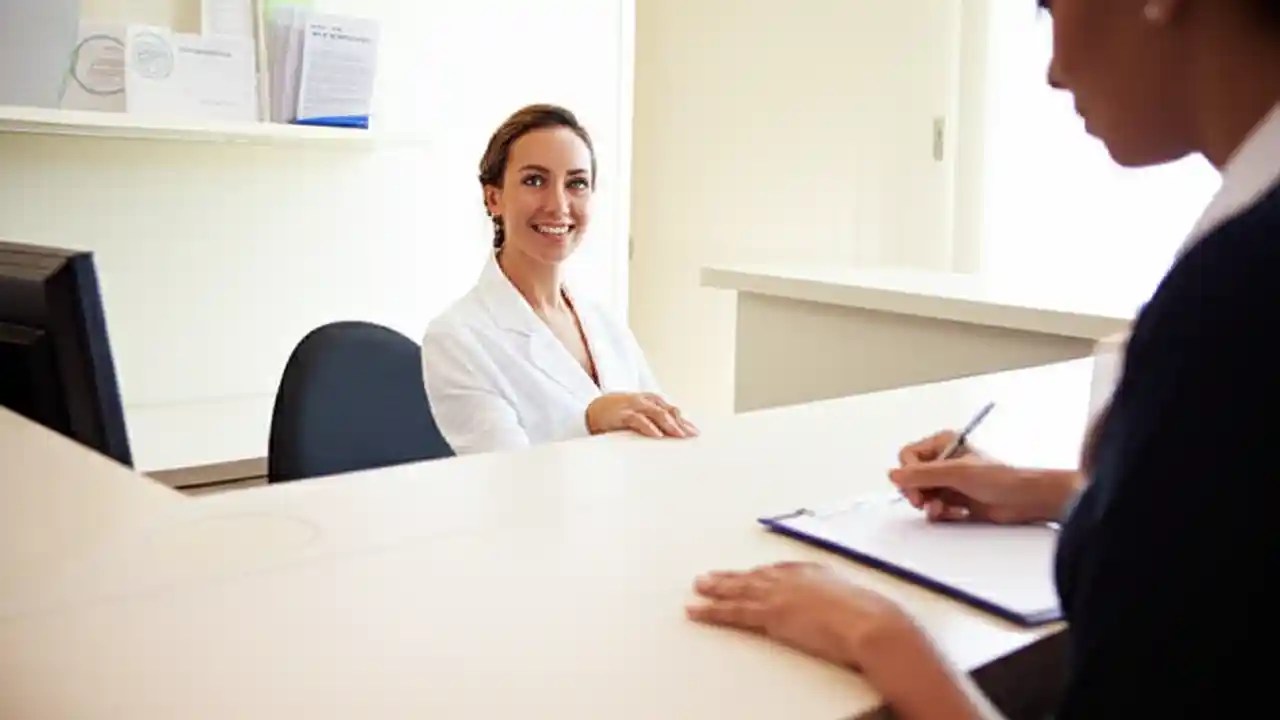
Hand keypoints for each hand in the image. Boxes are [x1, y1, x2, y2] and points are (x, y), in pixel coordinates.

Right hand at [586, 392, 698, 438]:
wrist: (591, 410)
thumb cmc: (617, 415)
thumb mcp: (638, 415)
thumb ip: (653, 422)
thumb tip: (671, 436)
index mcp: (650, 400)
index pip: (671, 410)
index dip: (684, 421)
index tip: (695, 433)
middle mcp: (644, 401)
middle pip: (668, 411)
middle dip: (681, 423)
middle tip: (692, 435)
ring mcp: (633, 406)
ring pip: (657, 413)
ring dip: (670, 424)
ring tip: (680, 435)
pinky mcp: (622, 414)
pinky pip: (638, 420)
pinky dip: (649, 427)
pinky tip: (657, 435)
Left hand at [685, 561, 921, 671]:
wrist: (870, 623)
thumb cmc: (873, 619)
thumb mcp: (859, 603)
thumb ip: (846, 603)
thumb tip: (852, 611)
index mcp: (813, 571)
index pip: (779, 570)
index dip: (760, 573)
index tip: (748, 574)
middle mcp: (792, 578)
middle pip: (753, 576)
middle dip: (731, 577)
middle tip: (709, 576)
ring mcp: (779, 594)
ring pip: (737, 590)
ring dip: (715, 589)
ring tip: (697, 587)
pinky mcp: (770, 614)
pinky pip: (732, 612)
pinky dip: (711, 611)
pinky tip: (695, 610)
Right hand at [891, 431, 1079, 523]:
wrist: (1026, 499)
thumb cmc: (1002, 477)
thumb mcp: (958, 472)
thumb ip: (923, 473)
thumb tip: (894, 475)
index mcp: (943, 444)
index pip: (908, 457)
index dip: (908, 474)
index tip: (917, 489)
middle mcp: (944, 461)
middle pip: (912, 478)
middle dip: (918, 492)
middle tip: (925, 502)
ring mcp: (950, 482)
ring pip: (922, 495)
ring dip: (930, 505)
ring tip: (944, 510)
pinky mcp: (956, 500)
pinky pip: (935, 509)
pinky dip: (942, 514)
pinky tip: (956, 513)